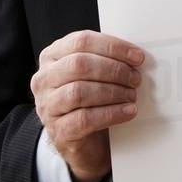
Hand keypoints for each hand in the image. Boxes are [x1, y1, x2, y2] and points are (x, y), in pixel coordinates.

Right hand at [31, 30, 143, 181]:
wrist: (84, 140)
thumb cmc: (91, 100)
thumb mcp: (93, 74)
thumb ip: (106, 60)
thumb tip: (136, 55)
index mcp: (53, 56)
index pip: (81, 41)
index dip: (112, 47)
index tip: (137, 57)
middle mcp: (44, 79)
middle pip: (79, 65)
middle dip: (114, 70)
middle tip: (136, 78)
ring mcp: (47, 106)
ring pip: (79, 92)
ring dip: (113, 92)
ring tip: (132, 95)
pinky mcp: (58, 130)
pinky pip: (85, 119)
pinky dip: (111, 113)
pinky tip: (128, 111)